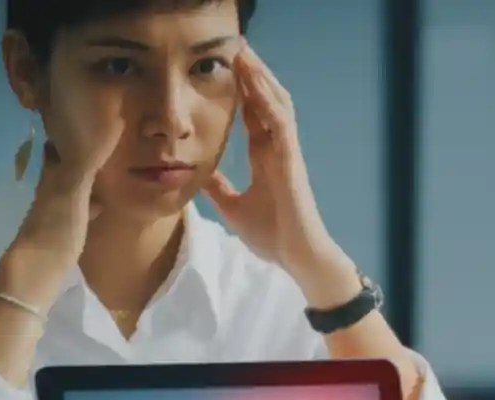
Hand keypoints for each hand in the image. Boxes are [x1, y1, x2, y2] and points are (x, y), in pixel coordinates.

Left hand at [17, 77, 124, 260]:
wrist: (36, 272)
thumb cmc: (54, 230)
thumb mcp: (71, 193)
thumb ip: (83, 165)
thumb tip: (97, 131)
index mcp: (52, 178)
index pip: (56, 146)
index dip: (65, 131)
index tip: (81, 116)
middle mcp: (50, 190)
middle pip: (62, 165)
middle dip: (76, 151)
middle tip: (99, 139)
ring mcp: (55, 212)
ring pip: (71, 186)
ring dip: (85, 176)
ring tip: (108, 166)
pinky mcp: (62, 232)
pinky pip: (79, 207)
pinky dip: (90, 200)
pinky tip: (102, 204)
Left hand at [202, 43, 340, 277]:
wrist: (296, 256)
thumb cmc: (273, 236)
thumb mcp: (232, 207)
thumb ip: (219, 188)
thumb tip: (198, 173)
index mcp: (265, 157)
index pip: (252, 114)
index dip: (241, 89)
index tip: (226, 67)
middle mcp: (277, 149)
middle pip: (264, 101)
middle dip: (251, 74)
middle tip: (236, 47)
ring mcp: (286, 152)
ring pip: (275, 104)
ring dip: (261, 79)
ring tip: (246, 54)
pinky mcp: (291, 161)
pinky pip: (281, 124)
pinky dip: (269, 103)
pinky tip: (257, 85)